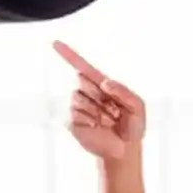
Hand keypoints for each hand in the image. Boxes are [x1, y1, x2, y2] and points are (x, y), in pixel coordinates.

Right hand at [53, 40, 145, 159]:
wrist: (124, 150)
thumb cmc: (132, 126)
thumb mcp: (137, 107)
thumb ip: (124, 91)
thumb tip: (104, 83)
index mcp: (102, 85)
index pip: (82, 66)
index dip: (68, 54)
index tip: (55, 43)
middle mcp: (87, 93)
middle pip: (82, 79)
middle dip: (99, 94)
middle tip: (114, 110)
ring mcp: (78, 107)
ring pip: (78, 97)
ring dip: (96, 110)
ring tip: (107, 121)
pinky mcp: (72, 121)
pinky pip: (75, 113)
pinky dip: (89, 120)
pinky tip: (97, 127)